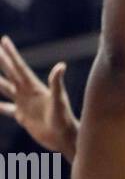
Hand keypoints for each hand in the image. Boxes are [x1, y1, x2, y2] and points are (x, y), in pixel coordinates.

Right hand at [0, 37, 77, 158]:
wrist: (64, 138)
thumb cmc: (64, 119)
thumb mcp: (59, 100)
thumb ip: (56, 83)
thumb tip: (61, 65)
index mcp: (34, 87)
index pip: (19, 67)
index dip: (11, 54)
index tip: (4, 40)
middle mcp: (27, 93)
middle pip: (11, 73)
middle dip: (2, 61)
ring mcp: (24, 104)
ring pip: (5, 89)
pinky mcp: (22, 117)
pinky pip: (6, 109)